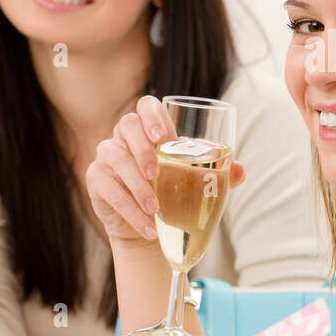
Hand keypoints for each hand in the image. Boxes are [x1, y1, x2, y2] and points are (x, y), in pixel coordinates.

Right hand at [85, 95, 245, 251]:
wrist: (150, 229)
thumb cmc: (174, 197)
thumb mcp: (198, 184)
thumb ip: (219, 175)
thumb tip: (239, 170)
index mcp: (151, 131)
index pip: (146, 106)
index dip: (152, 116)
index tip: (161, 137)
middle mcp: (125, 138)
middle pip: (126, 125)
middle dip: (142, 149)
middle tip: (156, 174)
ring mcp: (107, 157)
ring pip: (116, 158)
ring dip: (137, 186)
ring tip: (156, 209)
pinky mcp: (96, 180)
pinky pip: (108, 189)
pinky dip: (129, 210)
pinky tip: (147, 225)